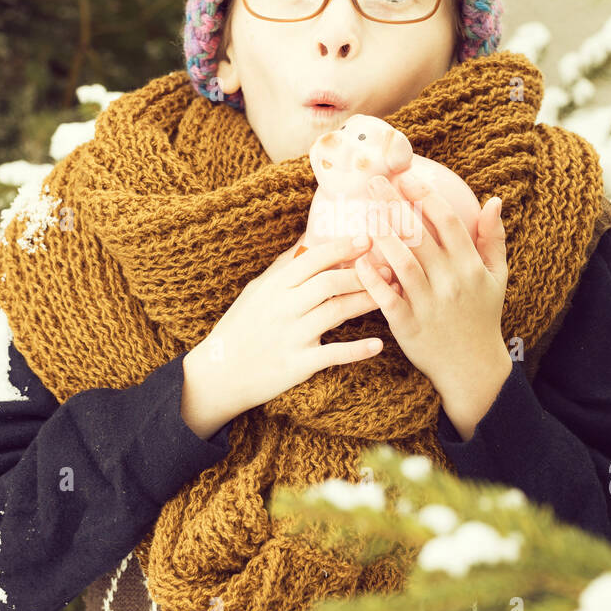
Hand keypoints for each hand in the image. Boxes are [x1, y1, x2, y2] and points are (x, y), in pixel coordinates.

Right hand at [182, 234, 402, 433]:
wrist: (219, 374)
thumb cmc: (240, 327)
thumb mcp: (257, 290)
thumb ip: (284, 266)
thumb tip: (308, 236)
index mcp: (274, 286)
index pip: (313, 259)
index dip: (342, 247)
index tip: (368, 238)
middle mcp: (283, 308)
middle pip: (329, 283)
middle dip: (363, 273)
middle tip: (391, 267)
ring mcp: (290, 336)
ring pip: (336, 313)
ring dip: (367, 301)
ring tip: (392, 294)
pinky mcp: (297, 364)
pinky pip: (332, 354)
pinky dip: (356, 350)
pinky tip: (378, 344)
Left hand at [354, 172, 510, 407]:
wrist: (473, 367)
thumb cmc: (482, 315)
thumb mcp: (497, 276)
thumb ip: (494, 238)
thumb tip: (494, 200)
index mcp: (470, 266)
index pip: (448, 222)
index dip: (426, 196)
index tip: (406, 175)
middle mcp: (451, 282)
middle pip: (420, 236)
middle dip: (396, 205)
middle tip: (374, 181)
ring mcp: (429, 305)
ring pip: (402, 263)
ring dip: (383, 236)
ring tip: (363, 214)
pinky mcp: (409, 326)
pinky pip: (388, 298)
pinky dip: (373, 279)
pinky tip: (358, 259)